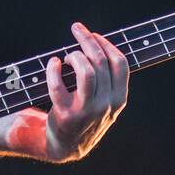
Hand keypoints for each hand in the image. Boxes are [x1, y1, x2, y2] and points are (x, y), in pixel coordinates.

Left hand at [41, 21, 129, 162]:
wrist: (68, 145)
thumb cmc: (86, 115)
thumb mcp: (106, 101)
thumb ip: (108, 79)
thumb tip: (98, 42)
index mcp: (119, 98)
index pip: (120, 63)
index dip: (106, 44)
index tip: (94, 35)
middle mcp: (106, 105)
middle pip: (102, 62)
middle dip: (88, 40)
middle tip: (76, 29)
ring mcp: (87, 111)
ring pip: (86, 72)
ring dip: (76, 56)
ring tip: (68, 56)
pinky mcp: (66, 115)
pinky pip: (58, 86)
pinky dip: (54, 69)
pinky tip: (53, 63)